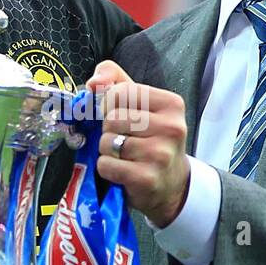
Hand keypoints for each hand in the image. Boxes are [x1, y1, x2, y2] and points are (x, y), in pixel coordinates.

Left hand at [85, 61, 190, 227]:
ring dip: (107, 150)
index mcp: (171, 104)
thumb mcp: (140, 103)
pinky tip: (123, 171)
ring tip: (125, 155)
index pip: (121, 91)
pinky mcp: (147, 178)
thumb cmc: (151, 139)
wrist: (171, 184)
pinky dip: (107, 168)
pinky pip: (106, 165)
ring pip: (107, 142)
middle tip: (124, 139)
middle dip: (109, 130)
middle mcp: (171, 128)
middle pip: (112, 118)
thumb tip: (94, 82)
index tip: (120, 115)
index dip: (110, 104)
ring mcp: (160, 154)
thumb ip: (115, 80)